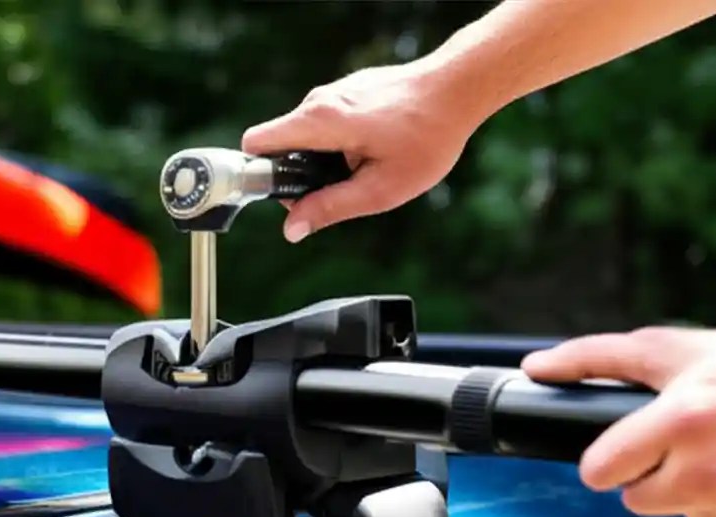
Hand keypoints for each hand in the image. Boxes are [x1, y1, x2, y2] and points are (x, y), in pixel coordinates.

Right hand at [240, 59, 489, 242]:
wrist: (459, 88)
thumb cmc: (427, 137)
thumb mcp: (381, 189)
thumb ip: (330, 208)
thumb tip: (291, 230)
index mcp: (320, 122)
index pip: (256, 143)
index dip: (261, 173)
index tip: (285, 195)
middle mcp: (320, 100)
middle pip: (280, 144)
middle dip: (300, 174)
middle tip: (343, 190)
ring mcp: (334, 91)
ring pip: (305, 135)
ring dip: (324, 160)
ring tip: (366, 167)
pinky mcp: (348, 89)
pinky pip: (326, 124)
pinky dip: (339, 143)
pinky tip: (376, 148)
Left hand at [521, 327, 715, 516]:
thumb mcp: (673, 349)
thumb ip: (596, 358)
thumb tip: (536, 367)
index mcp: (682, 421)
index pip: (599, 470)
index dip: (602, 456)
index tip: (618, 441)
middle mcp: (706, 468)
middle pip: (628, 497)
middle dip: (639, 470)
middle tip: (670, 437)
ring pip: (665, 510)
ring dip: (673, 486)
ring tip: (706, 446)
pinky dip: (708, 496)